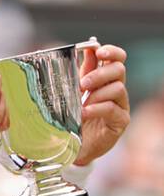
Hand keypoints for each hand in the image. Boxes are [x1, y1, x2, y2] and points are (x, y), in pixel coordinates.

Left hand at [74, 42, 129, 166]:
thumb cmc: (76, 117)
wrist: (75, 146)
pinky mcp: (120, 121)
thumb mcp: (76, 92)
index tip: (99, 52)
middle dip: (100, 74)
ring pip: (118, 89)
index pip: (118, 58)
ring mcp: (121, 105)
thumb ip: (83, 72)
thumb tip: (87, 49)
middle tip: (83, 84)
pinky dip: (97, 109)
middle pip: (119, 70)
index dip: (111, 52)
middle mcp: (117, 90)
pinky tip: (84, 113)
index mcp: (107, 79)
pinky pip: (112, 109)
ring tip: (80, 106)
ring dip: (97, 95)